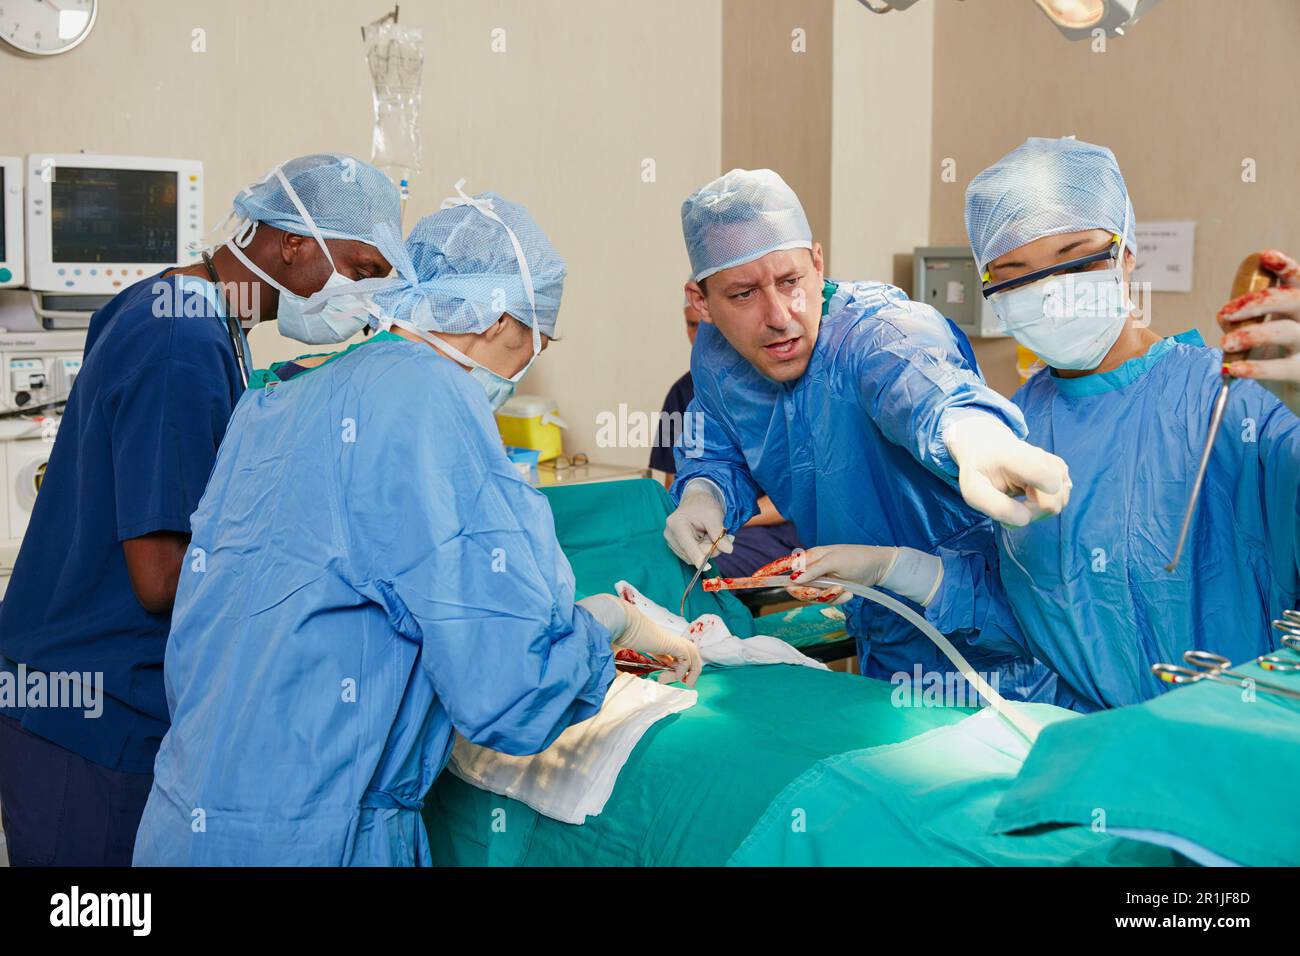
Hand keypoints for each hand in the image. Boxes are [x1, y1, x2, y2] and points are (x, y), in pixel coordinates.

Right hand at [612, 602, 702, 687]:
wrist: (622, 623)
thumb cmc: (621, 635)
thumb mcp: (627, 653)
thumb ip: (628, 664)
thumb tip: (617, 676)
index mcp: (662, 641)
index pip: (680, 655)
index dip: (677, 669)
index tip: (663, 678)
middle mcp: (671, 640)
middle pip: (693, 654)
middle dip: (691, 672)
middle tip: (682, 683)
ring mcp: (674, 641)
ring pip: (694, 658)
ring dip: (686, 674)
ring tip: (667, 680)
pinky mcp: (675, 644)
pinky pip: (686, 661)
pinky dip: (678, 673)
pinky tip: (662, 676)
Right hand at [664, 480, 733, 568]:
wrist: (696, 501)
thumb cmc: (703, 505)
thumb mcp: (714, 515)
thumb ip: (719, 533)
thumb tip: (728, 549)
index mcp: (676, 524)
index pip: (688, 546)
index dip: (699, 558)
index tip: (707, 567)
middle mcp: (670, 534)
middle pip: (692, 553)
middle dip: (710, 548)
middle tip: (723, 536)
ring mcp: (672, 542)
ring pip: (694, 556)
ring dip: (707, 548)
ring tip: (711, 534)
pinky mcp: (677, 547)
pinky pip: (693, 555)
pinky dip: (703, 549)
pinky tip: (706, 538)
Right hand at [750, 553, 849, 604]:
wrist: (879, 567)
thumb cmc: (857, 558)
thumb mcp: (835, 561)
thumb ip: (813, 570)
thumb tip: (793, 579)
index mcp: (810, 558)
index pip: (785, 565)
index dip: (770, 571)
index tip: (756, 577)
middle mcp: (812, 570)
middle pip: (798, 588)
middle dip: (813, 593)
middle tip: (833, 588)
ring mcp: (821, 582)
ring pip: (812, 597)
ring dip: (829, 596)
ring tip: (845, 588)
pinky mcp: (831, 591)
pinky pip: (826, 601)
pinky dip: (838, 599)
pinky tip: (849, 592)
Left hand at [943, 415, 1070, 526]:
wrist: (987, 448)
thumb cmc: (979, 470)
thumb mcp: (973, 490)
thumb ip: (997, 507)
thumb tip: (1026, 519)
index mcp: (1019, 456)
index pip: (1049, 482)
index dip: (1034, 507)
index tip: (1006, 503)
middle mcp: (1045, 458)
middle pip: (1052, 503)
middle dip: (1029, 514)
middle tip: (1004, 505)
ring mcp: (1057, 466)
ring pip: (1058, 504)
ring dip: (1034, 512)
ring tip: (1012, 502)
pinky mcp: (1062, 473)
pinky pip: (1058, 501)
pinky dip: (1041, 507)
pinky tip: (1024, 500)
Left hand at [1219, 249, 1299, 384]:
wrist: (1298, 393)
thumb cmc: (1280, 358)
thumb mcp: (1262, 335)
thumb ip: (1244, 321)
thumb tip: (1224, 316)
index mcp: (1298, 308)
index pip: (1298, 280)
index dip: (1285, 266)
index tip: (1265, 256)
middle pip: (1293, 299)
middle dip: (1257, 302)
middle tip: (1226, 313)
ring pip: (1286, 331)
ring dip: (1251, 334)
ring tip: (1225, 343)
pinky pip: (1282, 368)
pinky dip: (1255, 368)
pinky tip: (1233, 369)